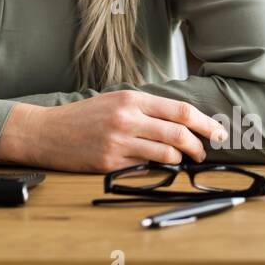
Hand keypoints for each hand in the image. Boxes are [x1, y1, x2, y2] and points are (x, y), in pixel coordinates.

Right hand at [0, 90, 227, 172]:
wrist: (46, 132)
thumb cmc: (82, 117)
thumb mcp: (114, 101)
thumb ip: (144, 109)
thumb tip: (180, 121)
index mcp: (130, 98)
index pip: (179, 110)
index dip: (205, 123)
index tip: (218, 132)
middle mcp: (127, 117)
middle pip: (178, 132)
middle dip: (199, 144)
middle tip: (205, 151)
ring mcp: (119, 141)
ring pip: (166, 152)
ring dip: (180, 158)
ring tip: (181, 159)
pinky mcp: (110, 162)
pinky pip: (145, 167)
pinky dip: (156, 167)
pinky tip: (156, 165)